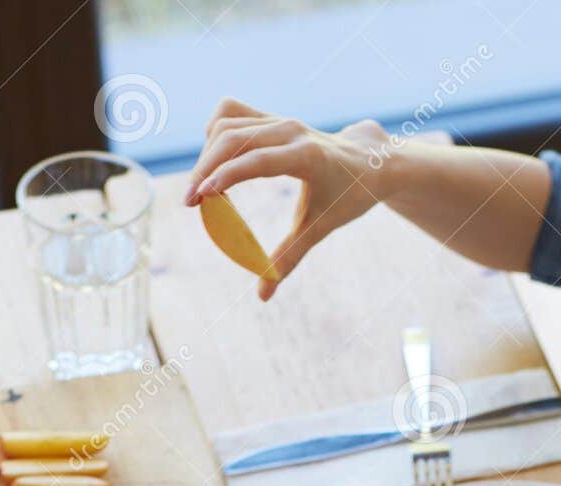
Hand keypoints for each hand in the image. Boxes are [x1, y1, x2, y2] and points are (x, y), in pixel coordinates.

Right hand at [184, 98, 389, 298]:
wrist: (370, 162)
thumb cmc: (347, 197)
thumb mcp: (320, 228)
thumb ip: (289, 257)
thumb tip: (263, 295)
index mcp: (307, 156)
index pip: (257, 160)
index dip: (225, 176)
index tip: (199, 198)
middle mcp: (291, 130)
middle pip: (233, 138)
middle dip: (204, 168)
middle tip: (190, 203)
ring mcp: (279, 120)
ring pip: (227, 124)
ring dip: (207, 155)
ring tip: (202, 191)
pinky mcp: (270, 117)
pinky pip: (231, 115)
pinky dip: (215, 135)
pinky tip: (215, 163)